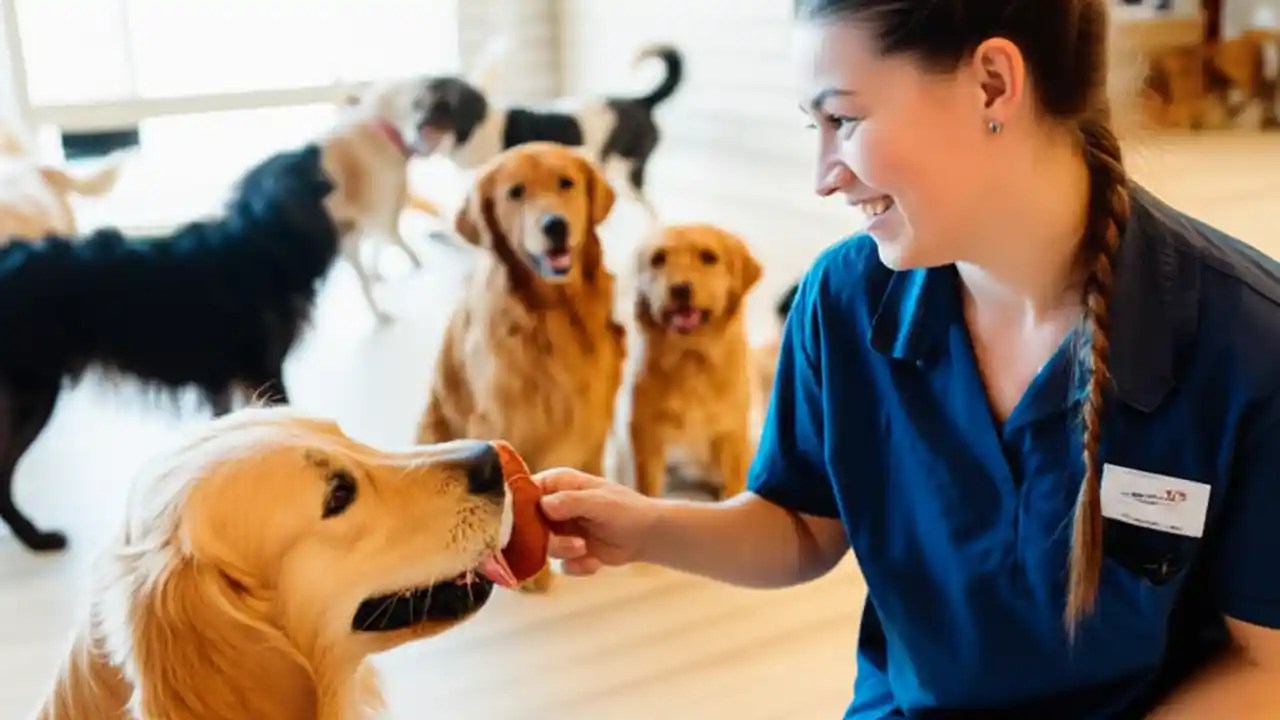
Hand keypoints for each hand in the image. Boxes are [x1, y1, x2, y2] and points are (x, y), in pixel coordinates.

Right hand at [535, 468, 660, 575]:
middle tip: (572, 542)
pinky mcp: (568, 552)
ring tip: (585, 548)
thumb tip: (542, 504)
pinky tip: (595, 561)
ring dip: (564, 551)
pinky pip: (560, 564)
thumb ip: (570, 501)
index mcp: (557, 484)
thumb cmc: (626, 509)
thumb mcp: (599, 502)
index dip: (519, 507)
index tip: (527, 523)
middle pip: (527, 524)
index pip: (524, 491)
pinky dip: (578, 566)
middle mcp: (553, 506)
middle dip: (546, 538)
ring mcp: (559, 530)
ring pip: (541, 547)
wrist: (648, 535)